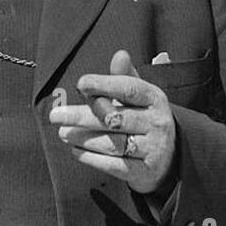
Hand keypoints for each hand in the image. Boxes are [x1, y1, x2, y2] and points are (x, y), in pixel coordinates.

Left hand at [49, 49, 177, 194]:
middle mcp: (157, 122)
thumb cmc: (145, 118)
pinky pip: (115, 165)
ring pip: (113, 143)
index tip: (81, 83)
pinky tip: (77, 151)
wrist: (169, 157)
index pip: (129, 89)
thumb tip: (120, 54)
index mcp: (155, 98)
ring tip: (64, 133)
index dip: (104, 85)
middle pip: (115, 118)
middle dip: (82, 116)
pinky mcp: (145, 171)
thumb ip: (124, 77)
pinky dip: (92, 159)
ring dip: (84, 138)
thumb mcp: (140, 96)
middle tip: (56, 116)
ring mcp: (153, 148)